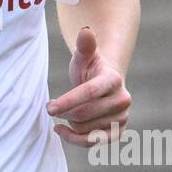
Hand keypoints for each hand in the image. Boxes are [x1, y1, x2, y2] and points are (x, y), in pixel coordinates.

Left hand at [46, 27, 130, 147]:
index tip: (49, 108)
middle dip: (64, 112)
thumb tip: (86, 30)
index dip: (68, 101)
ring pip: (86, 129)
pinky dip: (74, 139)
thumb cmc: (90, 68)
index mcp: (113, 79)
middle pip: (85, 114)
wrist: (105, 83)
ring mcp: (122, 117)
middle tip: (50, 107)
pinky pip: (93, 142)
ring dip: (69, 123)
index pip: (90, 93)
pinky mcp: (117, 132)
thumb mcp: (84, 56)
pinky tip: (61, 130)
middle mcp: (122, 100)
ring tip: (64, 114)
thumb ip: (84, 45)